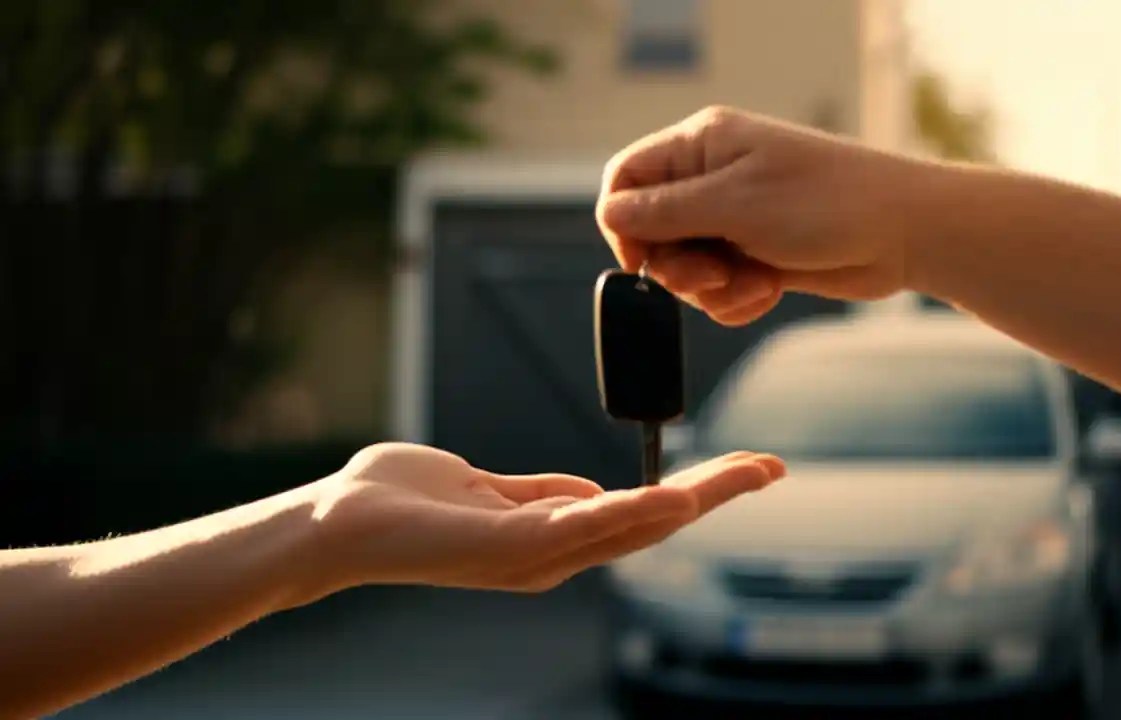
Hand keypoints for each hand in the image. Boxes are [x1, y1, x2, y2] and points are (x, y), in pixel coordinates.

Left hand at [307, 443, 784, 595]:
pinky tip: (671, 497)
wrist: (337, 523)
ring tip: (744, 475)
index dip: (697, 492)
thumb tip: (594, 489)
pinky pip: (581, 527)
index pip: (640, 513)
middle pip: (652, 523)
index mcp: (551, 539)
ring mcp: (532, 558)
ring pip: (630, 526)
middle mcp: (552, 557)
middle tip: (770, 466)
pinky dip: (631, 512)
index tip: (747, 468)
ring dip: (692, 501)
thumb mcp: (488, 487)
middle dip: (715, 495)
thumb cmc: (401, 503)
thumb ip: (540, 492)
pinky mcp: (506, 549)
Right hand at [596, 106, 928, 325]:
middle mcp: (712, 178)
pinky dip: (736, 300)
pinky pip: (718, 289)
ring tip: (754, 284)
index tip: (643, 261)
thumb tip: (610, 213)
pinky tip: (768, 293)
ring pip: (684, 268)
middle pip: (651, 233)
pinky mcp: (755, 254)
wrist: (903, 234)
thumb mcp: (733, 204)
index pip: (626, 179)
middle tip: (713, 276)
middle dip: (677, 266)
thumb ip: (663, 211)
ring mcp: (735, 218)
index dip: (623, 225)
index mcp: (701, 146)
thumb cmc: (825, 204)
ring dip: (712, 289)